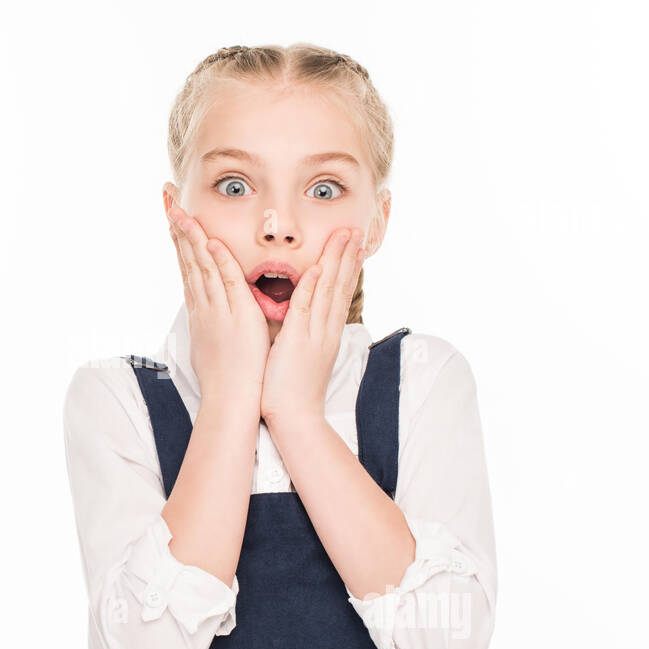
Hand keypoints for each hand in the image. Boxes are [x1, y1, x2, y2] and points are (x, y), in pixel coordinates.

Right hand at [167, 200, 268, 408]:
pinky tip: (209, 241)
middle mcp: (204, 305)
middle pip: (187, 258)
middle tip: (167, 197)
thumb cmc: (228, 377)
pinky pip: (225, 282)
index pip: (188, 265)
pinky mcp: (235, 317)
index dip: (180, 238)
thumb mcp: (215, 342)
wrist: (229, 401)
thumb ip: (213, 321)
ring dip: (190, 235)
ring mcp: (216, 310)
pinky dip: (217, 261)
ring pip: (201, 265)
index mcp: (201, 309)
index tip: (173, 214)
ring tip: (179, 208)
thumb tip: (210, 311)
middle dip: (177, 226)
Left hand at [260, 226, 365, 424]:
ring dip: (335, 262)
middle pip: (340, 286)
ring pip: (327, 291)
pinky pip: (305, 310)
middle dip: (348, 256)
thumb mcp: (303, 355)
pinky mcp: (297, 342)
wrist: (296, 418)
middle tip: (356, 230)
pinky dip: (311, 288)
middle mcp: (326, 330)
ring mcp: (314, 335)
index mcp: (326, 333)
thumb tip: (298, 318)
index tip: (353, 246)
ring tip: (343, 237)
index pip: (340, 293)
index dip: (347, 268)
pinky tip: (316, 268)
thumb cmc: (292, 390)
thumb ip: (303, 333)